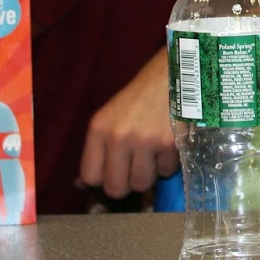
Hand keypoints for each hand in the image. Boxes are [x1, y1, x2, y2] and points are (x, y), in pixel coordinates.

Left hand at [79, 48, 178, 197]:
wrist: (177, 73)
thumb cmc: (143, 94)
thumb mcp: (112, 115)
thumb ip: (98, 147)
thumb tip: (82, 184)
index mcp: (99, 128)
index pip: (90, 176)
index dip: (103, 179)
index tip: (113, 172)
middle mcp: (119, 137)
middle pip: (116, 187)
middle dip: (126, 183)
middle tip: (134, 169)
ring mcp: (146, 142)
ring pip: (142, 183)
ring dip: (148, 174)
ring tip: (153, 154)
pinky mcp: (171, 144)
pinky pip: (166, 172)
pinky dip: (168, 163)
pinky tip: (169, 144)